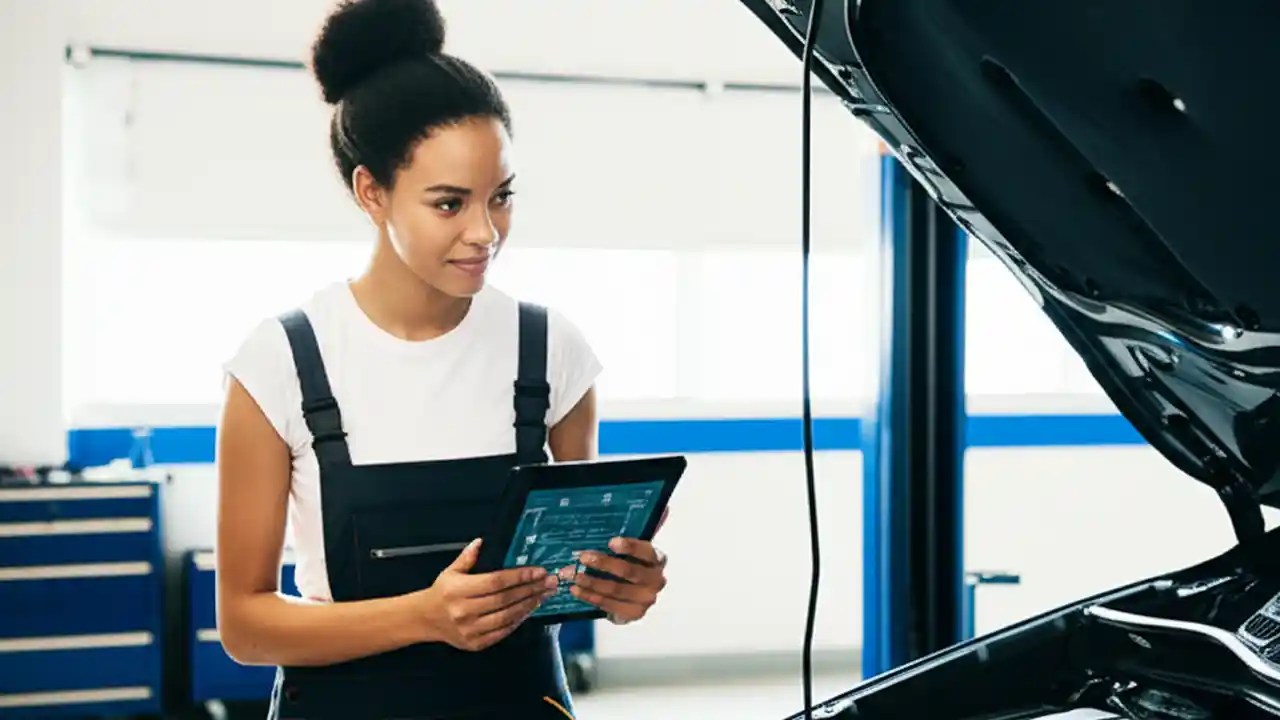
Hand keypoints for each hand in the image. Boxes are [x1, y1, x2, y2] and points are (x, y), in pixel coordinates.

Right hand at [419, 538, 558, 650]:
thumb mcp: (451, 571)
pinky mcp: (476, 644)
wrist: (426, 619)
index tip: (538, 571)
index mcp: (458, 590)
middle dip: (530, 589)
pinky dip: (518, 621)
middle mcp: (464, 611)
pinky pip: (502, 632)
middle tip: (550, 582)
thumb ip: (467, 557)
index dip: (518, 576)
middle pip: (504, 599)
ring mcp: (470, 630)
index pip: (495, 581)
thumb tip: (482, 541)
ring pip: (506, 617)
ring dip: (528, 605)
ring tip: (543, 595)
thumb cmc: (442, 592)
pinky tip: (529, 610)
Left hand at [571, 536, 667, 624]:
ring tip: (574, 575)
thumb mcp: (629, 553)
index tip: (611, 543)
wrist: (636, 593)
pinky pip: (609, 605)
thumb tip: (588, 545)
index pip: (645, 552)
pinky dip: (590, 597)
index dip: (629, 547)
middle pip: (628, 571)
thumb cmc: (630, 565)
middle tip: (584, 558)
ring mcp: (646, 600)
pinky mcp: (634, 613)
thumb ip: (616, 548)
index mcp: (657, 560)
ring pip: (616, 590)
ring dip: (592, 582)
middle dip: (604, 563)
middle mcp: (656, 580)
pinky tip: (576, 590)